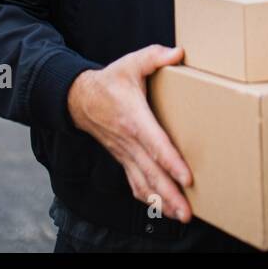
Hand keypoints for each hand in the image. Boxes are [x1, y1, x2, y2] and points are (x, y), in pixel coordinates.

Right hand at [66, 44, 192, 222]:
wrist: (79, 99)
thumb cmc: (110, 81)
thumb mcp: (131, 63)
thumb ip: (155, 56)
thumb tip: (179, 52)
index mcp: (133, 118)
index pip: (154, 144)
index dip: (170, 161)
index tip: (186, 177)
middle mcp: (128, 141)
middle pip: (151, 172)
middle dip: (170, 193)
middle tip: (188, 212)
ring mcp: (124, 153)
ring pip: (143, 183)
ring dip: (162, 202)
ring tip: (181, 216)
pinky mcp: (122, 159)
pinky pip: (135, 183)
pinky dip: (148, 198)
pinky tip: (163, 208)